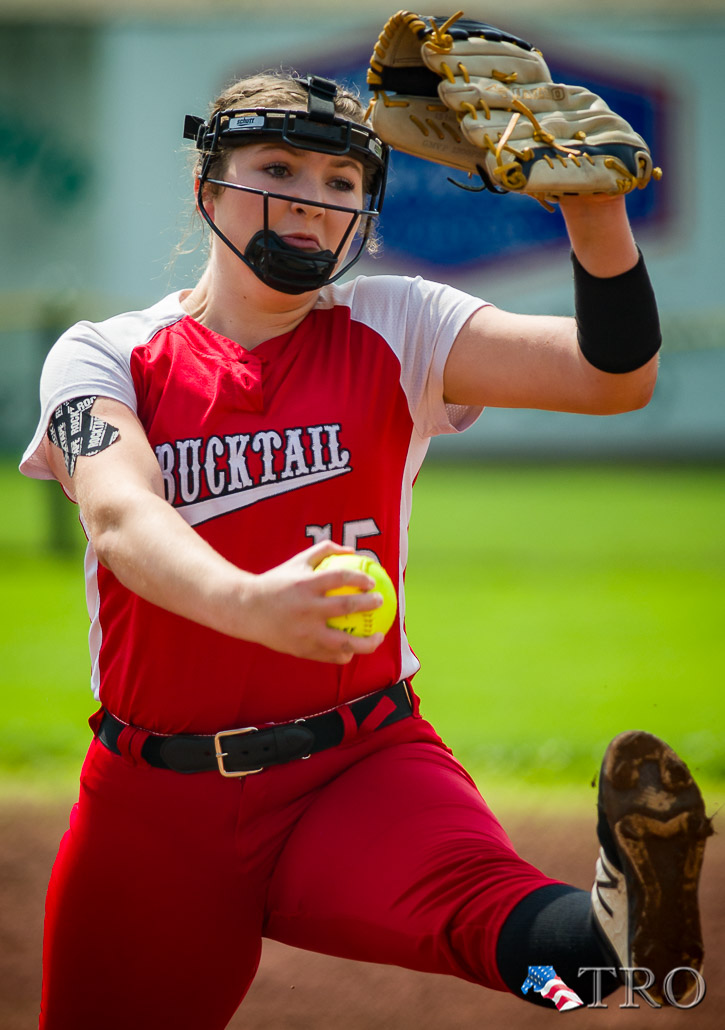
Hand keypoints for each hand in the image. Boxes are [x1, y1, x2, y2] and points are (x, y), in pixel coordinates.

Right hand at [240, 540, 384, 663]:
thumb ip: (324, 551)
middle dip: (368, 605)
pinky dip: (345, 653)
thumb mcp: (297, 562)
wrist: (247, 610)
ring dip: (366, 642)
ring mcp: (304, 632)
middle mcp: (305, 609)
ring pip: (342, 642)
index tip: (372, 582)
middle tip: (380, 602)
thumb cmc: (276, 583)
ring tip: (379, 636)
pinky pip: (329, 655)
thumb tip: (353, 551)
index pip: (339, 578)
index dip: (359, 579)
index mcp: (304, 585)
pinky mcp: (301, 649)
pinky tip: (354, 649)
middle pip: (345, 608)